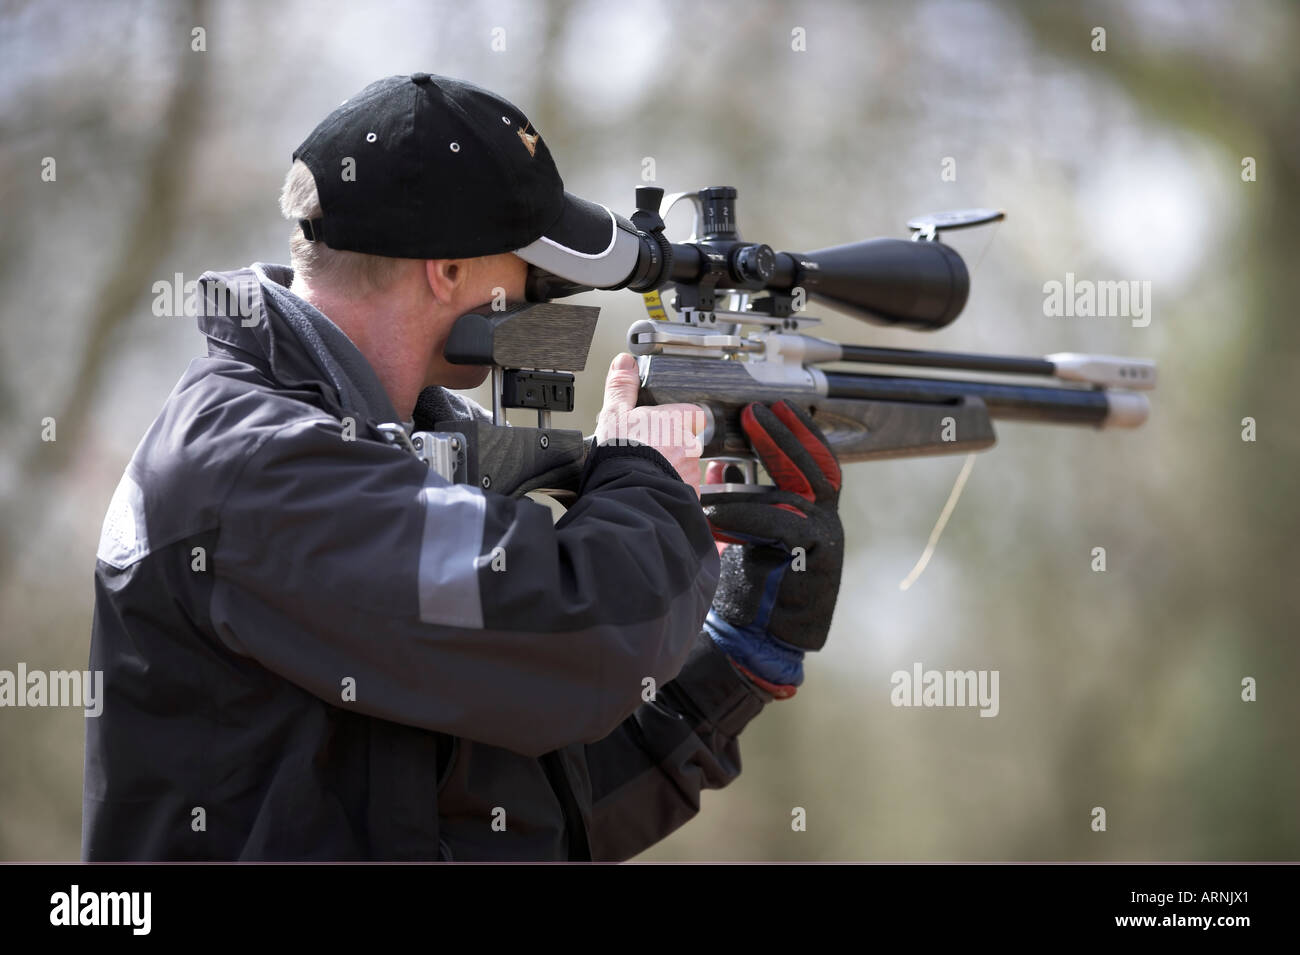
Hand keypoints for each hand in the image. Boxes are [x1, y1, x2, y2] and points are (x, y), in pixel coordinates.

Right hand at [596, 352, 706, 494]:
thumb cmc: (622, 453)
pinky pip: (684, 489)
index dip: (676, 419)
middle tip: (647, 452)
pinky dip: (671, 489)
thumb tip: (624, 362)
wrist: (628, 493)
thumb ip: (622, 387)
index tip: (660, 426)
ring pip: (686, 466)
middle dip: (671, 446)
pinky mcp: (691, 494)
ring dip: (672, 468)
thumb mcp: (615, 414)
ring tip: (647, 473)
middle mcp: (691, 444)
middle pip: (687, 441)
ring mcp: (693, 470)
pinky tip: (653, 488)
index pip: (691, 413)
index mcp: (678, 419)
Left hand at [702, 401, 843, 694]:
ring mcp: (826, 544)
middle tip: (758, 410)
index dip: (795, 431)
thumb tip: (725, 463)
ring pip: (797, 496)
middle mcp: (825, 524)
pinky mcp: (819, 564)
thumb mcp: (740, 532)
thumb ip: (740, 497)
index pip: (811, 461)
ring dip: (760, 470)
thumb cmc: (748, 588)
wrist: (755, 642)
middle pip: (815, 468)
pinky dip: (748, 517)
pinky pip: (784, 527)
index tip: (772, 404)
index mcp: (810, 513)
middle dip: (786, 436)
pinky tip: (716, 512)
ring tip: (724, 452)